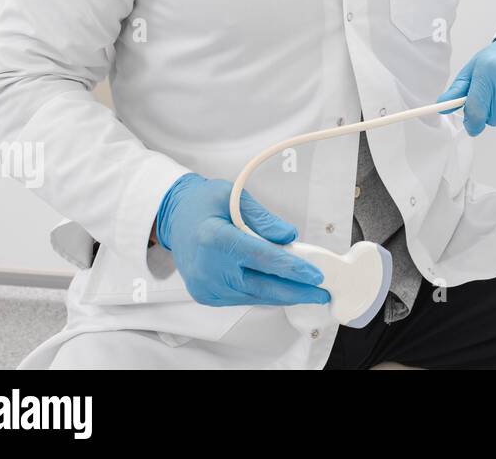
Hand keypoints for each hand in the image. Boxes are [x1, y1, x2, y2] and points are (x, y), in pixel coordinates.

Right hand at [155, 173, 330, 307]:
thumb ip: (264, 219)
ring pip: (254, 296)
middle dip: (296, 292)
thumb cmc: (204, 203)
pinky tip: (283, 290)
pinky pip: (242, 298)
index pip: (261, 258)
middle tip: (321, 293)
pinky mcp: (206, 296)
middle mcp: (208, 268)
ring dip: (282, 295)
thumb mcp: (234, 197)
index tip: (315, 276)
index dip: (292, 268)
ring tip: (308, 291)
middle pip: (261, 286)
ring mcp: (205, 286)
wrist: (174, 218)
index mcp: (214, 238)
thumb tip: (289, 236)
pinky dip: (264, 294)